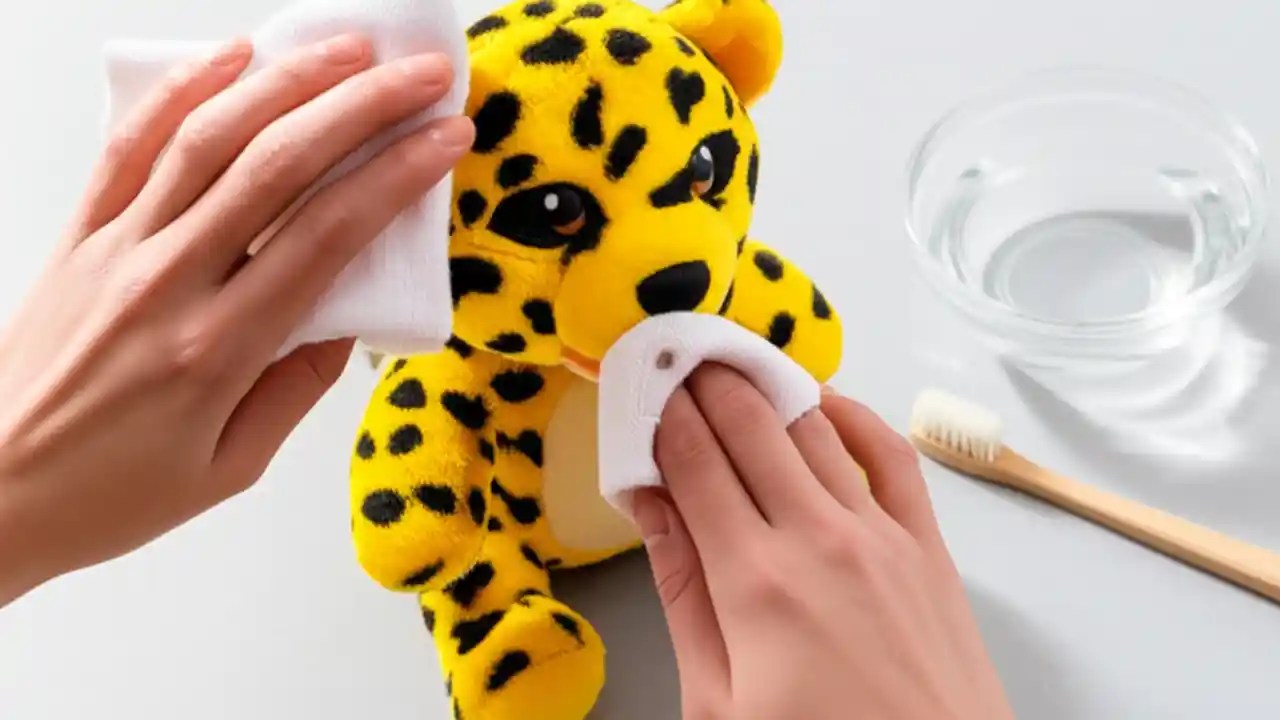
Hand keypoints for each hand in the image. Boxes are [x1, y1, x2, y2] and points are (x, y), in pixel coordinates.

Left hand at [0, 34, 472, 605]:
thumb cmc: (107, 494)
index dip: (396, 177)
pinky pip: (129, 146)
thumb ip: (295, 389)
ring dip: (285, 81)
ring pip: (208, 139)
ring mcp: (117, 249)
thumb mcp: (229, 469)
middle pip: (276, 166)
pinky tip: (231, 56)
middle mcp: (168, 283)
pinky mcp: (79, 236)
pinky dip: (181, 91)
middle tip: (420, 76)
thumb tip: (348, 320)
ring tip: (346, 48)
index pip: (326, 235)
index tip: (446, 140)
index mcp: (218, 349)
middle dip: (361, 107)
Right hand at [638, 365, 1013, 719]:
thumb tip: (650, 507)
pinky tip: (821, 402)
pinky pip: (890, 454)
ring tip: (733, 364)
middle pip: (749, 427)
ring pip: (812, 428)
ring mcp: (879, 536)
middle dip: (707, 384)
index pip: (694, 463)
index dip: (665, 415)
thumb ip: (682, 593)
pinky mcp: (926, 546)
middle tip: (680, 359)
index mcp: (753, 583)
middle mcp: (816, 540)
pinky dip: (854, 415)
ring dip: (767, 388)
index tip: (645, 386)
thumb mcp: (718, 699)